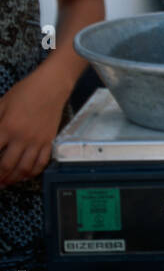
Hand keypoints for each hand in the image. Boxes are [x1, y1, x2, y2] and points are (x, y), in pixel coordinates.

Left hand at [0, 70, 64, 184]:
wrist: (51, 87)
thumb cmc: (26, 92)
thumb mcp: (1, 104)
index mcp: (7, 127)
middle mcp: (22, 138)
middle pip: (6, 165)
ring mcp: (37, 141)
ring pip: (24, 168)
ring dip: (13, 179)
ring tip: (6, 183)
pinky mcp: (49, 142)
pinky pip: (41, 163)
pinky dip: (32, 173)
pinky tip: (25, 175)